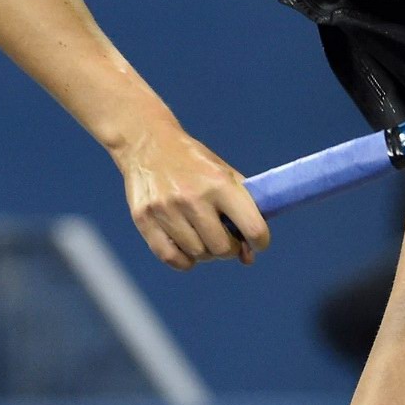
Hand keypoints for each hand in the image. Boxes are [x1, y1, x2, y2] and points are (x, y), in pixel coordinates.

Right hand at [113, 120, 269, 270]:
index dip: (260, 241)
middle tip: (227, 239)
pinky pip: (170, 258)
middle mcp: (193, 198)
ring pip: (197, 254)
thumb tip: (249, 255)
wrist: (149, 143)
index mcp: (219, 183)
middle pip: (222, 248)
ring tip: (204, 238)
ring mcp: (166, 210)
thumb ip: (243, 208)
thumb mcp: (225, 172)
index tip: (257, 243)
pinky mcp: (144, 219)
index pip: (252, 227)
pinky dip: (184, 261)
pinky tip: (187, 250)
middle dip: (231, 249)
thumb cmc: (194, 162)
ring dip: (206, 253)